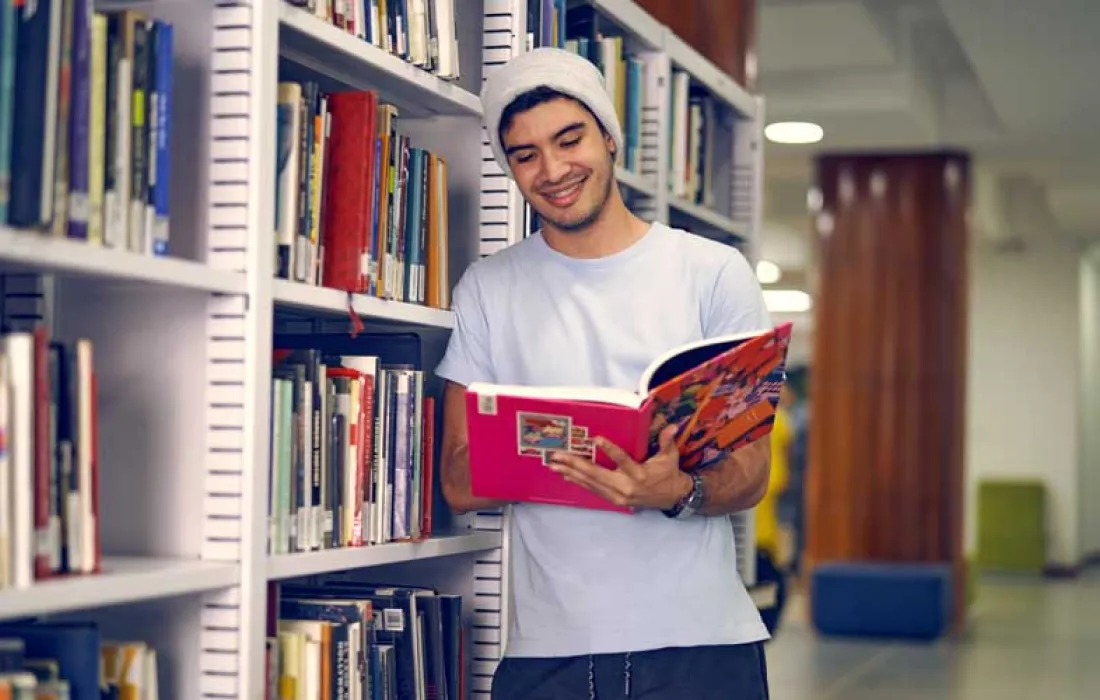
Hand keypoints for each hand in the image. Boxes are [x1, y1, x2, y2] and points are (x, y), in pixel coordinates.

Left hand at [546, 424, 691, 510]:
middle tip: (557, 456)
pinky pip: (594, 490)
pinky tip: (566, 475)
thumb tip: (672, 426)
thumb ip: (667, 441)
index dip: (610, 450)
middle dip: (575, 464)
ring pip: (591, 483)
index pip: (623, 460)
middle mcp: (626, 486)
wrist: (673, 497)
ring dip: (571, 473)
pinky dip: (579, 482)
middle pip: (597, 474)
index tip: (596, 439)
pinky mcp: (614, 500)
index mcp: (639, 474)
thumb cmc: (669, 473)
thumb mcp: (670, 457)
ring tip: (554, 465)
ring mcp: (618, 496)